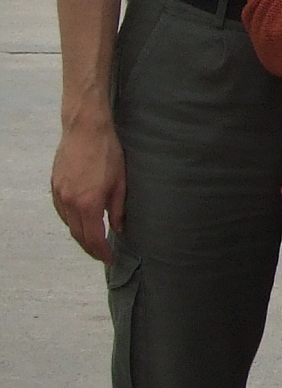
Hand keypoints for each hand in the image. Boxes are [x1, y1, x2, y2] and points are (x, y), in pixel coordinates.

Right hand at [51, 118, 126, 263]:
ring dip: (80, 235)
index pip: (93, 238)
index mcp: (88, 203)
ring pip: (68, 224)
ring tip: (93, 240)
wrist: (86, 129)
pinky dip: (71, 220)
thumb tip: (118, 228)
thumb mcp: (120, 182)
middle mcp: (70, 202)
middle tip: (101, 254)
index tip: (109, 259)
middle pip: (78, 235)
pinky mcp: (54, 185)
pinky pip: (61, 211)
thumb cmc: (107, 152)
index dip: (101, 252)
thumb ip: (118, 208)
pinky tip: (80, 220)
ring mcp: (59, 194)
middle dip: (90, 248)